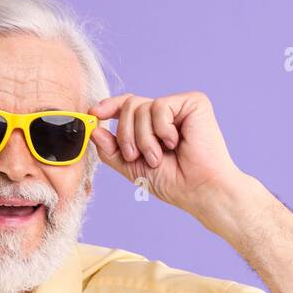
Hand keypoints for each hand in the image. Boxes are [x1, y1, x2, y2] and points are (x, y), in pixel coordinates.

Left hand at [89, 91, 255, 233]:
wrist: (198, 189)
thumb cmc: (173, 181)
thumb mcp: (132, 167)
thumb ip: (111, 150)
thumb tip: (94, 131)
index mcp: (154, 124)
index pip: (127, 105)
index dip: (108, 106)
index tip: (94, 114)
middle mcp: (167, 111)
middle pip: (129, 105)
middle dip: (126, 135)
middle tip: (136, 156)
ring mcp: (180, 105)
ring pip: (141, 107)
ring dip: (144, 139)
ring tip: (159, 156)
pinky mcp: (194, 102)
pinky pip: (159, 106)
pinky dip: (161, 130)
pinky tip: (175, 142)